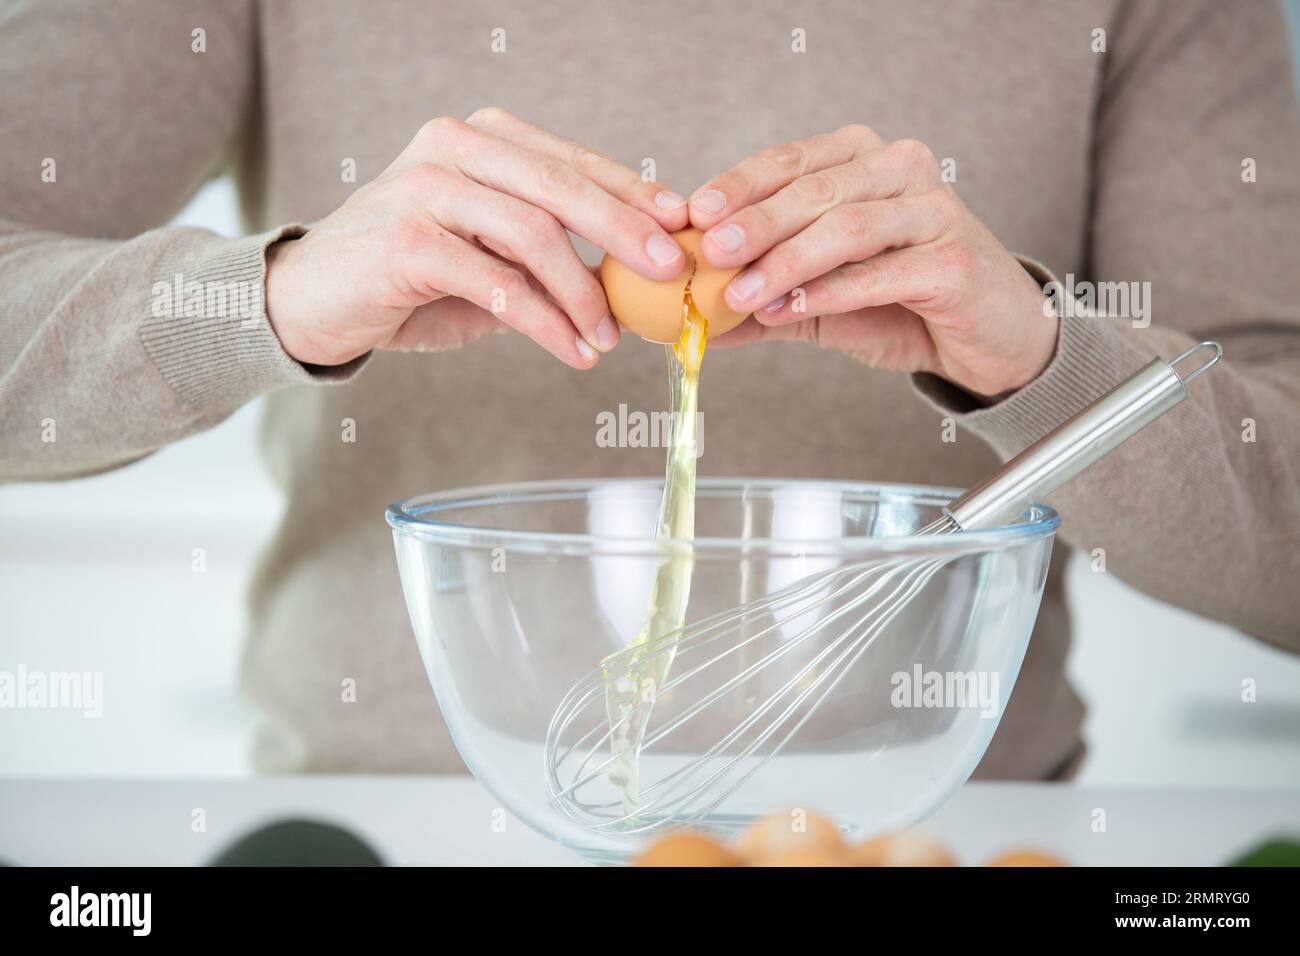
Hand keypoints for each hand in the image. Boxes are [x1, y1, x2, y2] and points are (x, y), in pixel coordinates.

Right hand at [265, 108, 689, 368]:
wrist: (314, 301)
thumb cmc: (411, 279)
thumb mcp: (488, 255)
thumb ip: (546, 253)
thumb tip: (631, 276)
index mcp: (482, 140)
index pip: (573, 161)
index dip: (633, 192)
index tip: (682, 225)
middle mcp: (454, 147)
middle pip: (562, 186)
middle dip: (625, 231)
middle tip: (670, 271)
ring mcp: (426, 187)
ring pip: (534, 234)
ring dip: (583, 293)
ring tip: (609, 337)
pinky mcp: (408, 239)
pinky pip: (498, 282)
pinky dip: (545, 322)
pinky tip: (573, 351)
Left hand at [687, 126, 1057, 397]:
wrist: (986, 340)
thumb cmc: (901, 305)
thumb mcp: (819, 299)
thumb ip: (760, 299)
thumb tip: (687, 318)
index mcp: (863, 160)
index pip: (791, 161)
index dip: (739, 185)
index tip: (694, 213)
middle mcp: (901, 170)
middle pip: (815, 190)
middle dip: (755, 223)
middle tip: (708, 253)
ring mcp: (933, 211)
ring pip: (846, 226)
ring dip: (785, 261)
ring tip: (738, 296)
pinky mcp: (954, 260)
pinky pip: (881, 272)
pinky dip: (828, 293)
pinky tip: (786, 310)